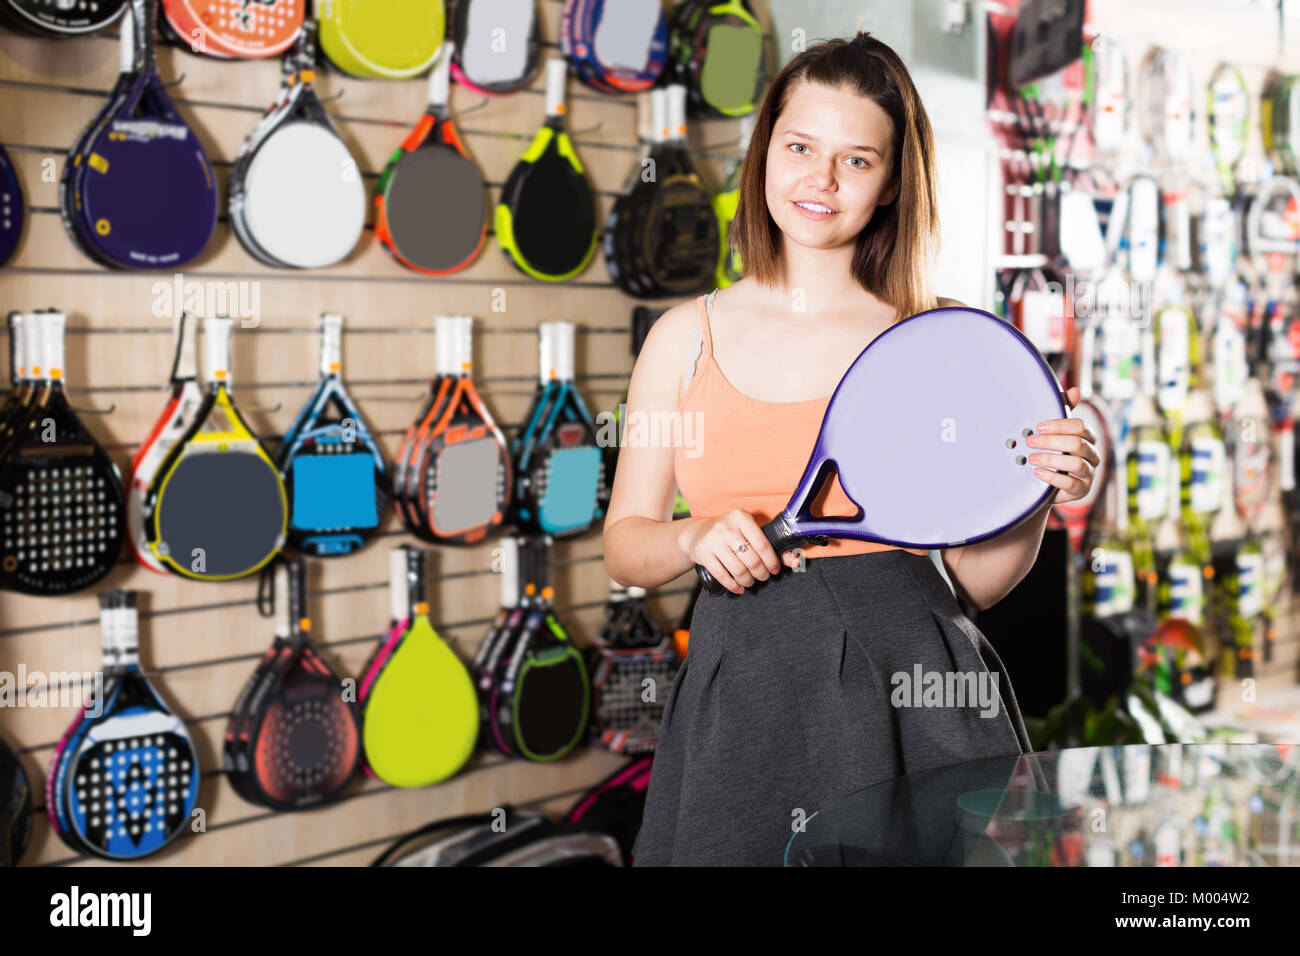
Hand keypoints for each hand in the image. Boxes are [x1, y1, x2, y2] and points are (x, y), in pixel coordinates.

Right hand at [680, 509, 789, 594]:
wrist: (697, 534)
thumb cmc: (730, 534)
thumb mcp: (748, 533)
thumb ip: (772, 546)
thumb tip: (796, 561)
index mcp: (741, 517)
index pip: (762, 544)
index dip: (772, 561)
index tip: (775, 569)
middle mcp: (726, 527)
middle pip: (751, 560)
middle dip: (761, 573)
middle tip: (763, 577)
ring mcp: (712, 540)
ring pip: (738, 570)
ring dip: (748, 581)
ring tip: (750, 582)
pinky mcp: (702, 553)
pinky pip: (722, 575)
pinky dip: (733, 585)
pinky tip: (738, 587)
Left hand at [1028, 386, 1099, 505]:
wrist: (1045, 485)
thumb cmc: (1052, 453)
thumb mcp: (1054, 433)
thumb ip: (1063, 411)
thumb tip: (1074, 389)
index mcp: (1088, 438)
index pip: (1080, 427)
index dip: (1059, 425)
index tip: (1038, 426)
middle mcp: (1092, 455)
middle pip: (1077, 444)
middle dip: (1051, 441)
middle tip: (1030, 441)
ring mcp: (1089, 473)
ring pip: (1075, 463)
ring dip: (1050, 459)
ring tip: (1031, 458)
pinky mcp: (1082, 490)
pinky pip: (1071, 483)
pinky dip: (1052, 477)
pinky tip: (1037, 472)